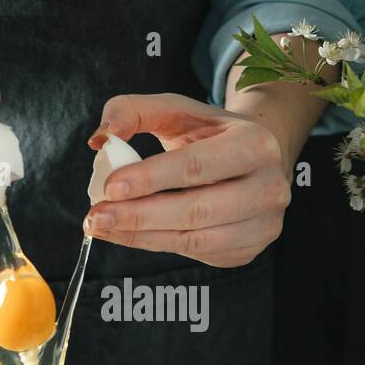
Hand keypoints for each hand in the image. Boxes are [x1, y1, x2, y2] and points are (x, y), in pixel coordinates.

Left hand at [85, 93, 290, 267]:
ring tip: (104, 227)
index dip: (151, 179)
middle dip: (139, 216)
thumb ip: (134, 112)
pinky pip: (197, 253)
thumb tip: (100, 140)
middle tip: (96, 217)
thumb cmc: (209, 133)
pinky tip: (130, 234)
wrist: (253, 159)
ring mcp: (263, 225)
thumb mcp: (177, 110)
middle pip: (196, 209)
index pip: (196, 166)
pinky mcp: (248, 250)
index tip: (109, 187)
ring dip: (142, 237)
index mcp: (255, 144)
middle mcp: (269, 188)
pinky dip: (158, 245)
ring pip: (195, 239)